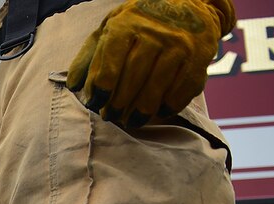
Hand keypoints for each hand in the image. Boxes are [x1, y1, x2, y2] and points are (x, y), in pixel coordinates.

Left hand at [67, 0, 235, 127]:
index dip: (102, 86)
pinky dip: (170, 105)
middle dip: (119, 102)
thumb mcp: (110, 28)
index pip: (111, 59)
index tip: (96, 103)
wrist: (189, 2)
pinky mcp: (199, 57)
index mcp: (127, 24)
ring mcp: (179, 44)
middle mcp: (155, 32)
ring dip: (142, 110)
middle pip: (134, 77)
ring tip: (131, 121)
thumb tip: (73, 85)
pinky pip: (184, 88)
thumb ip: (90, 55)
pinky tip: (159, 112)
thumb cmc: (140, 22)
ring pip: (158, 86)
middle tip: (111, 117)